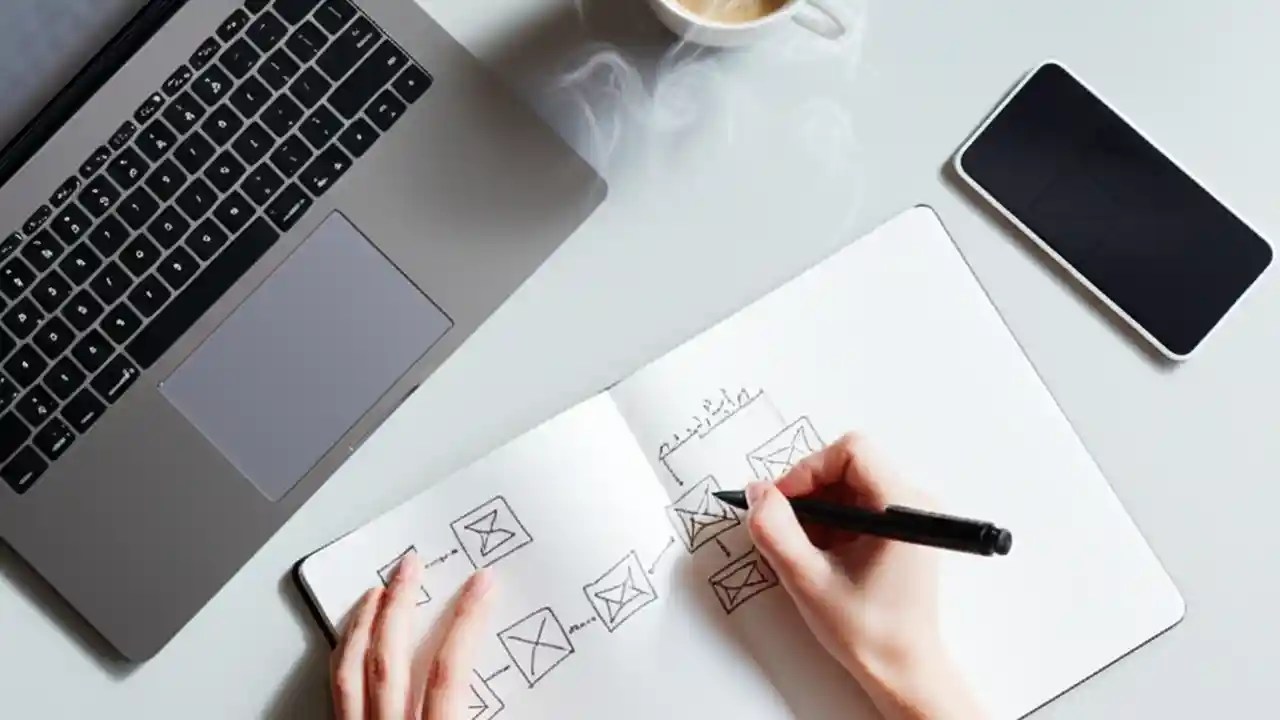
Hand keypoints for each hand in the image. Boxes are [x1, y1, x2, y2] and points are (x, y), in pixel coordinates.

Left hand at [331, 552, 494, 719]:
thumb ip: (497, 717)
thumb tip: (519, 684)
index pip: (448, 673)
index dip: (466, 623)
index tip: (480, 586)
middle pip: (389, 661)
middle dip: (400, 605)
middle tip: (411, 567)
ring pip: (352, 673)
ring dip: (364, 625)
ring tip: (376, 593)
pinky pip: (336, 694)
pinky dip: (344, 659)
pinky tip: (351, 643)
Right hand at [744, 434, 985, 719]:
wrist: (901, 668)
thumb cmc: (868, 631)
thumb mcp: (808, 580)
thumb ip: (776, 531)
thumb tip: (757, 492)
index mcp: (902, 507)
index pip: (851, 451)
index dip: (808, 469)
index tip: (782, 501)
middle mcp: (913, 502)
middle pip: (847, 465)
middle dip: (808, 492)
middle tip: (786, 529)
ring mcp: (908, 515)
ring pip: (847, 483)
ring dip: (815, 509)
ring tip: (804, 549)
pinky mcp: (898, 529)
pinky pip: (855, 503)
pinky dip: (828, 522)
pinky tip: (820, 554)